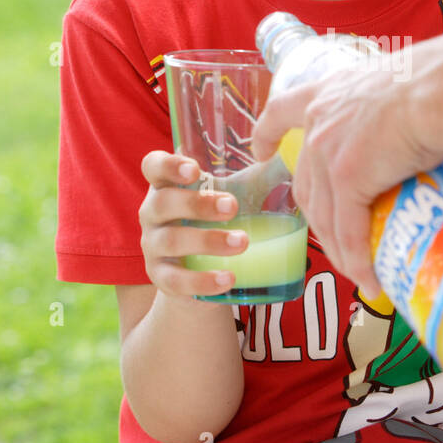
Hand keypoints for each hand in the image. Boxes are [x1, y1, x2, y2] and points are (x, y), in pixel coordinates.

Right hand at [138, 151, 247, 298]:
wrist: (200, 269)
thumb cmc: (216, 219)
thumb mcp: (229, 194)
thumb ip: (252, 178)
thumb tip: (289, 161)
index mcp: (166, 185)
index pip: (153, 166)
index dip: (168, 165)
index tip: (195, 170)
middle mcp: (152, 213)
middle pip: (163, 203)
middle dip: (197, 204)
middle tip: (232, 206)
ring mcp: (153, 246)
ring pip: (171, 241)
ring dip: (208, 241)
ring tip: (242, 242)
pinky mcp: (161, 277)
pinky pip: (176, 280)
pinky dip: (203, 280)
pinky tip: (228, 278)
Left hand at [251, 48, 442, 297]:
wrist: (441, 89)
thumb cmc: (436, 82)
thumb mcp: (397, 86)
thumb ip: (393, 108)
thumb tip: (421, 125)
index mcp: (329, 94)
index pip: (283, 111)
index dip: (268, 133)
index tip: (260, 151)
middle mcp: (319, 123)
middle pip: (306, 183)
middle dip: (318, 218)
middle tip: (336, 241)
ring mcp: (328, 152)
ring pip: (325, 215)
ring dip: (339, 250)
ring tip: (357, 272)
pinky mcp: (347, 179)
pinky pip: (348, 231)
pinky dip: (357, 259)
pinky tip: (368, 278)